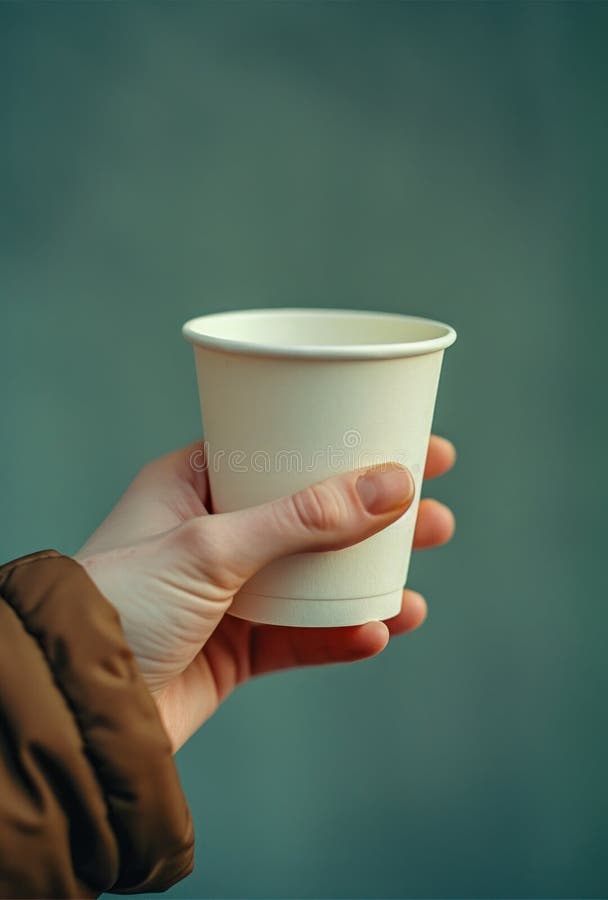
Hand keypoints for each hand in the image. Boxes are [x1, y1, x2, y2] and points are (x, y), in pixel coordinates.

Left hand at [76, 437, 454, 750]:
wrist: (79, 707)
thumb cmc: (119, 603)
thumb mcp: (212, 546)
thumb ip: (303, 518)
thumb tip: (392, 484)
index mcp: (195, 483)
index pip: (284, 448)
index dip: (346, 441)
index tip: (407, 438)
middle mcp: (215, 532)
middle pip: (313, 513)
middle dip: (375, 514)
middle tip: (434, 510)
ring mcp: (229, 591)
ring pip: (315, 576)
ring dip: (370, 576)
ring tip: (419, 578)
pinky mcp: (237, 646)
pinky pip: (302, 635)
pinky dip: (341, 633)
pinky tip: (378, 630)